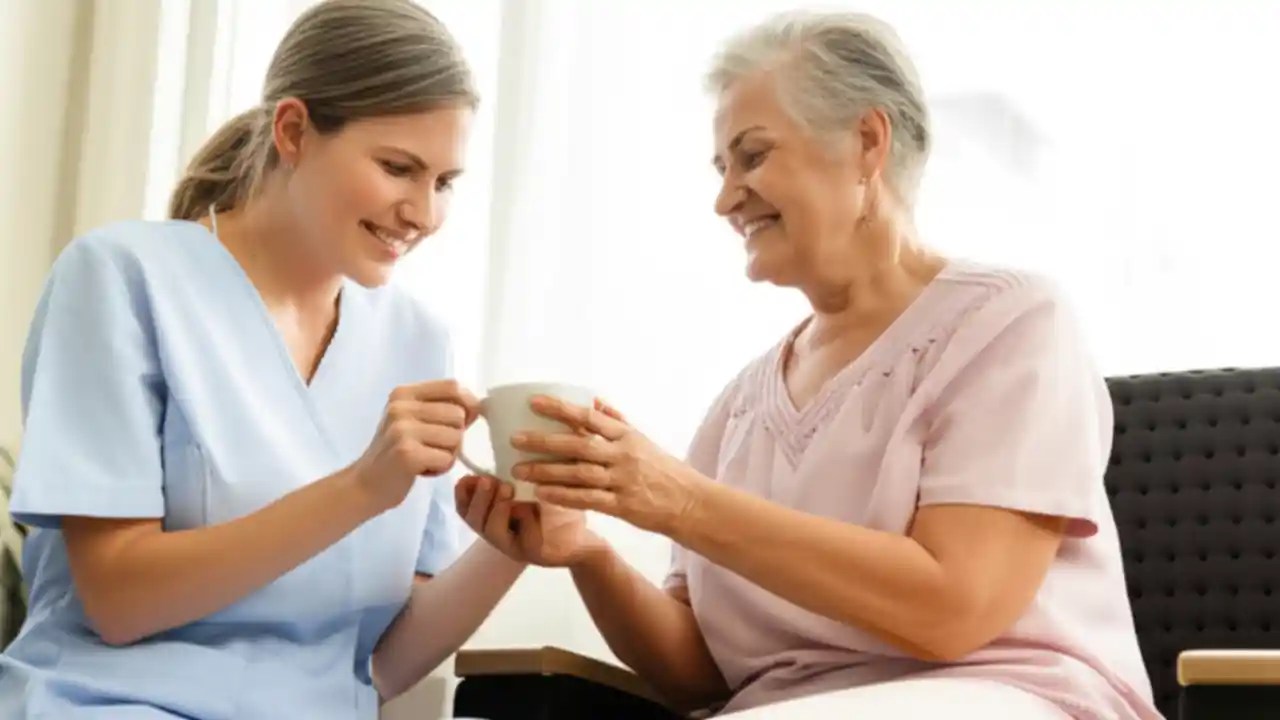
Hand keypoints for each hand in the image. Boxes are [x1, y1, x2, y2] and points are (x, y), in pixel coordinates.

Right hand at [350, 380, 479, 512]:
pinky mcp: (407, 454)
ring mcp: (403, 429)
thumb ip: (438, 407)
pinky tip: (421, 470)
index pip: (452, 386)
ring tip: (426, 459)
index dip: (468, 404)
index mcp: (404, 393)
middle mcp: (401, 407)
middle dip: (454, 436)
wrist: (364, 485)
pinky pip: (447, 458)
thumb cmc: (393, 452)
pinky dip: (441, 469)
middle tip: (432, 448)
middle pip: (458, 415)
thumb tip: (477, 406)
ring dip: (448, 454)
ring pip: (456, 438)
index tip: (464, 421)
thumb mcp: (411, 419)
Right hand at [455, 475, 602, 567]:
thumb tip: (514, 420)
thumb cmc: (557, 503)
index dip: (463, 490)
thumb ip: (523, 464)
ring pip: (490, 530)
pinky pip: (519, 540)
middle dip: (477, 497)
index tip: (470, 474)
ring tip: (505, 488)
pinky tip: (526, 508)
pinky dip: (522, 522)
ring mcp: (512, 544)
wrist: (583, 536)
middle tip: (488, 479)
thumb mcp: (537, 481)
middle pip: (472, 517)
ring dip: (495, 508)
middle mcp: (496, 530)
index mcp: (492, 512)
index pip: (465, 504)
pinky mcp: (531, 555)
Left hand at [510, 397, 705, 535]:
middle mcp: (623, 455)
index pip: (589, 416)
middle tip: (514, 440)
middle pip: (578, 444)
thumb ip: (615, 420)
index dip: (560, 409)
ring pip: (578, 473)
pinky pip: (588, 500)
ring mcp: (622, 481)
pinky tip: (541, 494)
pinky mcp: (622, 506)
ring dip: (546, 472)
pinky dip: (564, 497)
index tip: (533, 403)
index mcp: (625, 435)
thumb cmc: (661, 469)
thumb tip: (592, 399)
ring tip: (518, 471)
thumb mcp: (641, 439)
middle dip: (544, 441)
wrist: (688, 502)